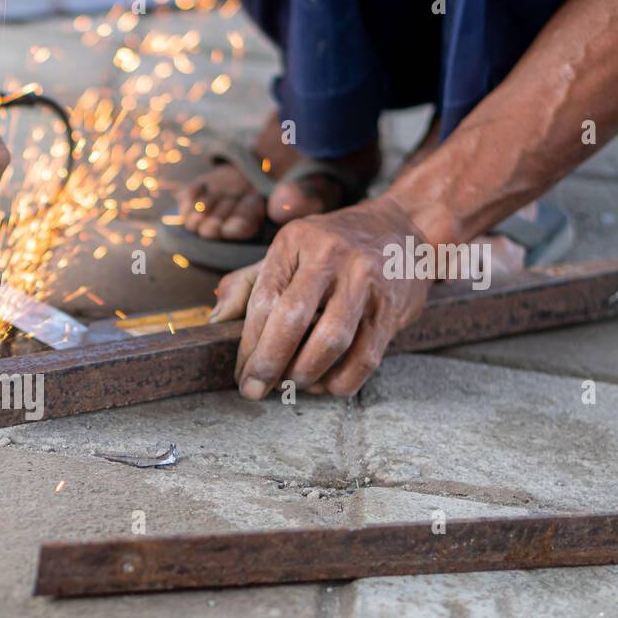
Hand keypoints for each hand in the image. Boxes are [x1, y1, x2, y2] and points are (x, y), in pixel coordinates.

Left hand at [210, 197, 431, 397]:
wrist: (403, 227)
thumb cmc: (331, 247)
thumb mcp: (286, 252)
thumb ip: (247, 285)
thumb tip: (214, 322)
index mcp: (295, 242)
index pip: (264, 301)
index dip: (247, 345)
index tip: (240, 373)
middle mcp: (331, 256)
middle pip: (292, 320)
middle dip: (268, 364)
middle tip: (255, 390)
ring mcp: (366, 280)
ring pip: (331, 341)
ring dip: (305, 375)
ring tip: (291, 386)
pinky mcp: (392, 306)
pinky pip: (366, 357)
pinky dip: (341, 381)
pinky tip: (326, 385)